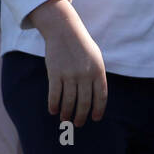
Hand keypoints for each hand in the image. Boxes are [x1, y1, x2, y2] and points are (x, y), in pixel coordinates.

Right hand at [28, 0, 107, 124]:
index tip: (95, 118)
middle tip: (78, 123)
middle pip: (84, 102)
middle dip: (81, 116)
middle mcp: (85, 75)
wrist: (64, 30)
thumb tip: (97, 96)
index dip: (98, 110)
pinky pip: (54, 94)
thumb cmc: (81, 46)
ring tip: (65, 119)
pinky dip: (53, 105)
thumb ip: (98, 76)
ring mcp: (70, 74)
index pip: (101, 96)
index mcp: (98, 71)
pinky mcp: (55, 73)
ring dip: (66, 113)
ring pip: (69, 101)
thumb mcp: (96, 58)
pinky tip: (53, 111)